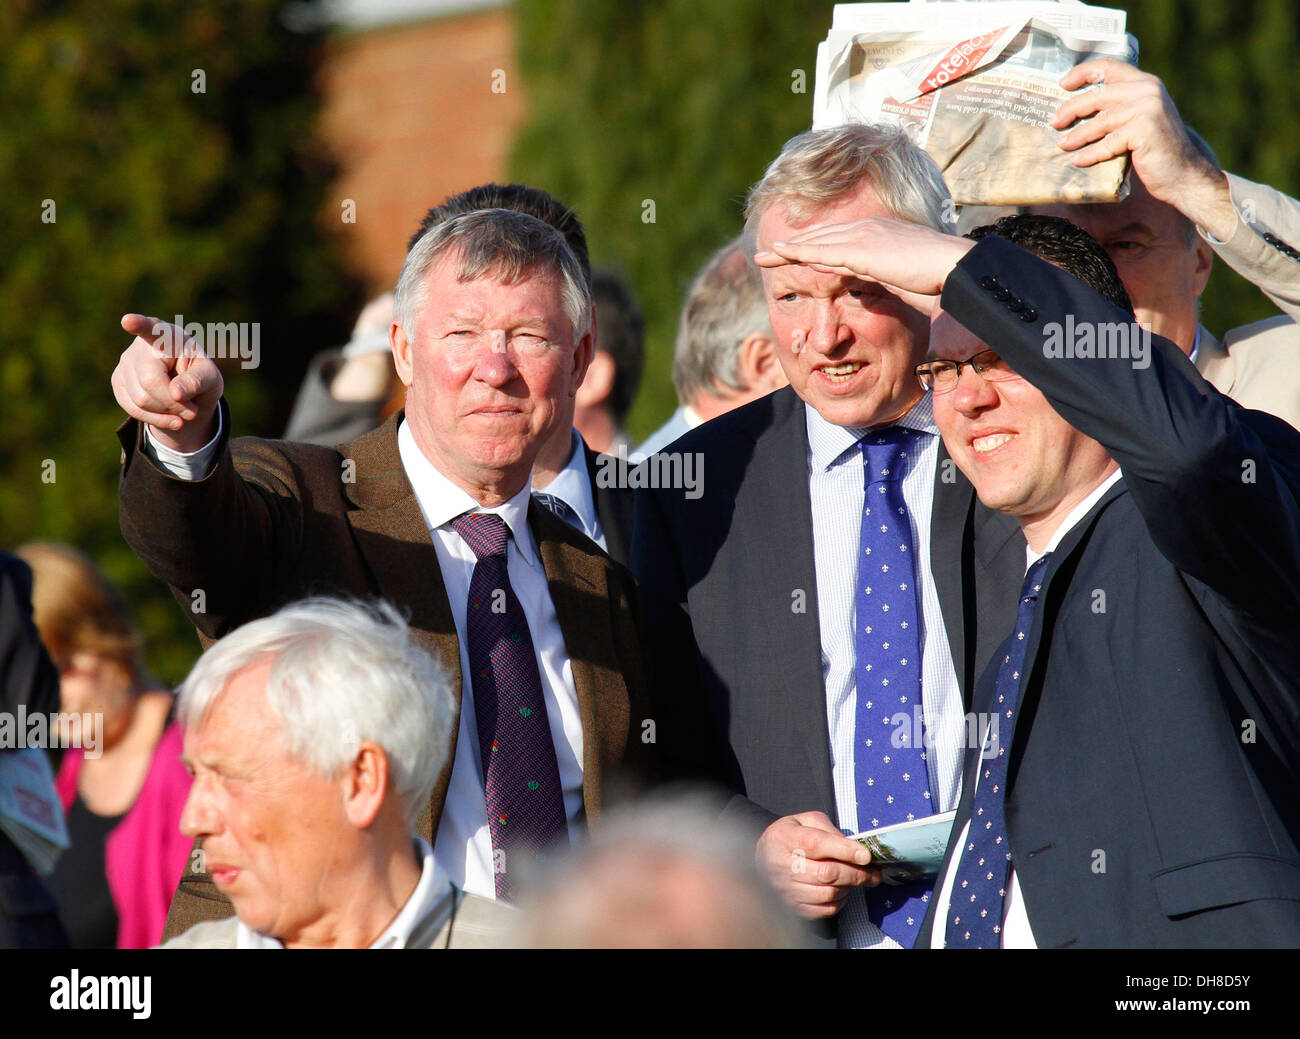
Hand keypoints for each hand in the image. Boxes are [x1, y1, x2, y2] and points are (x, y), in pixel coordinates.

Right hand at [112, 314, 222, 452]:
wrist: (186, 389)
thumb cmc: (200, 375)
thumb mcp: (210, 377)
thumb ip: (197, 381)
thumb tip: (175, 393)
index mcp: (168, 336)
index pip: (151, 329)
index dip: (139, 324)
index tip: (128, 321)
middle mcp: (141, 345)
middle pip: (150, 381)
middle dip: (174, 403)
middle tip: (193, 411)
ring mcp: (126, 363)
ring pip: (140, 399)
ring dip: (167, 413)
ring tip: (184, 410)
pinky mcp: (118, 382)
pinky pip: (133, 408)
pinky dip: (156, 419)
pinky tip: (172, 418)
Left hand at [754, 217, 972, 310]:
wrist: (953, 267)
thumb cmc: (935, 277)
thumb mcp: (898, 277)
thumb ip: (876, 277)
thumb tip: (862, 284)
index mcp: (876, 234)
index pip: (834, 240)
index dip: (809, 246)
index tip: (789, 255)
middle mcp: (866, 229)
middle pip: (818, 238)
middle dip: (789, 247)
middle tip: (763, 255)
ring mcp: (863, 236)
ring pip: (815, 243)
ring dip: (786, 251)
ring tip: (762, 258)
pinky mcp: (862, 249)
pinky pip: (823, 251)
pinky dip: (799, 252)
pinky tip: (779, 254)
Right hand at [756, 811, 879, 919]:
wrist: (763, 856)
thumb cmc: (789, 836)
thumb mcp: (805, 820)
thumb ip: (828, 830)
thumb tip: (852, 848)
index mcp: (785, 838)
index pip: (817, 844)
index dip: (845, 850)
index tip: (866, 855)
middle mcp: (782, 865)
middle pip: (827, 873)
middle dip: (857, 873)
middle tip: (873, 872)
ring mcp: (786, 888)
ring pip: (828, 893)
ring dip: (849, 887)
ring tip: (857, 879)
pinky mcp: (792, 905)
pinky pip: (823, 909)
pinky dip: (839, 901)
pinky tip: (842, 890)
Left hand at [1054, 59, 1236, 239]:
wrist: (1183, 171)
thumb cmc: (1154, 148)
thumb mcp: (1138, 118)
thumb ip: (1117, 107)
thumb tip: (1074, 110)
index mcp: (1145, 82)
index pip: (1109, 66)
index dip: (1082, 73)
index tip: (1062, 84)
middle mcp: (1147, 90)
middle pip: (1098, 95)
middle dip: (1071, 109)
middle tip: (1054, 122)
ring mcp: (1148, 108)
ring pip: (1100, 121)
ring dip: (1077, 135)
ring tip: (1062, 145)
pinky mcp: (1144, 129)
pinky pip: (1108, 142)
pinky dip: (1090, 154)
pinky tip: (1077, 161)